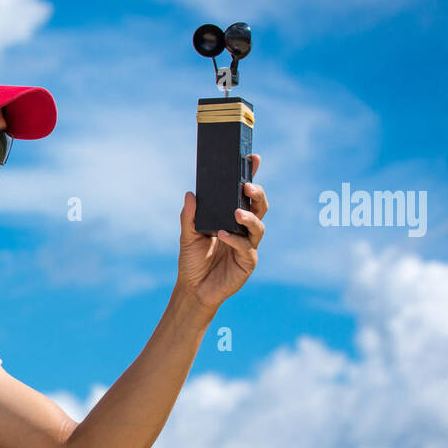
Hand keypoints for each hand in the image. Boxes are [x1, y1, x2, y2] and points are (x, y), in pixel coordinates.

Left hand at [176, 153, 266, 310]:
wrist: (193, 289)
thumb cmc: (192, 260)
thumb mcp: (187, 235)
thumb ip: (189, 216)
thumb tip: (190, 194)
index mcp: (231, 218)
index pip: (244, 194)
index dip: (251, 176)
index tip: (252, 158)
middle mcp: (244, 229)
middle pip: (259, 206)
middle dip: (257, 193)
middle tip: (247, 186)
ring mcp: (248, 245)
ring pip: (258, 226)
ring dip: (249, 217)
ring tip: (236, 212)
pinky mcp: (247, 262)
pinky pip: (246, 247)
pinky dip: (235, 240)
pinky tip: (224, 235)